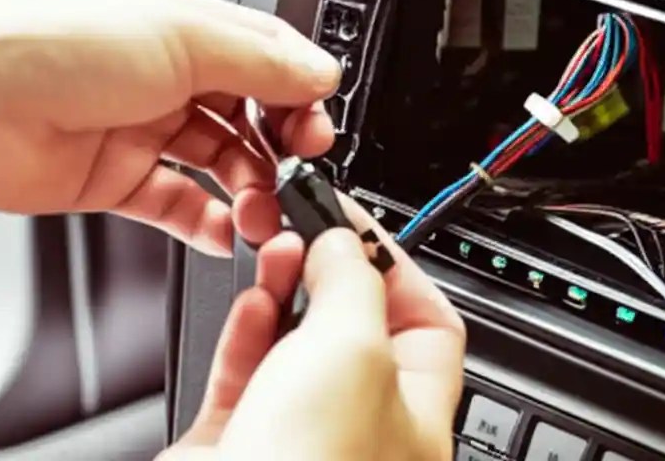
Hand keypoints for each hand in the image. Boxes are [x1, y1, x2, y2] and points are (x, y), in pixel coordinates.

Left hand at [0, 0, 339, 254]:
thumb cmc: (53, 47)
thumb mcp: (181, 38)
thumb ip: (261, 63)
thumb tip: (323, 74)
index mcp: (190, 32)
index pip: (270, 61)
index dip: (302, 93)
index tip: (319, 123)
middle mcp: (171, 77)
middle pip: (254, 115)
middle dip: (285, 145)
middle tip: (299, 168)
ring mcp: (144, 130)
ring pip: (223, 164)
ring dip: (254, 188)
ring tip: (262, 210)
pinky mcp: (118, 180)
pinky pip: (180, 206)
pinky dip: (208, 223)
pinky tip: (226, 231)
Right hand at [164, 197, 466, 460]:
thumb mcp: (353, 348)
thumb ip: (353, 283)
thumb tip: (342, 244)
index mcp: (415, 420)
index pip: (429, 325)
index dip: (397, 267)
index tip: (358, 225)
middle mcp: (360, 436)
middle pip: (357, 333)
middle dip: (333, 276)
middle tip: (310, 232)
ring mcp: (296, 443)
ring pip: (297, 350)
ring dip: (287, 294)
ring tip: (278, 252)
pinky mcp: (235, 450)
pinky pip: (246, 378)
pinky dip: (246, 332)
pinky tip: (250, 301)